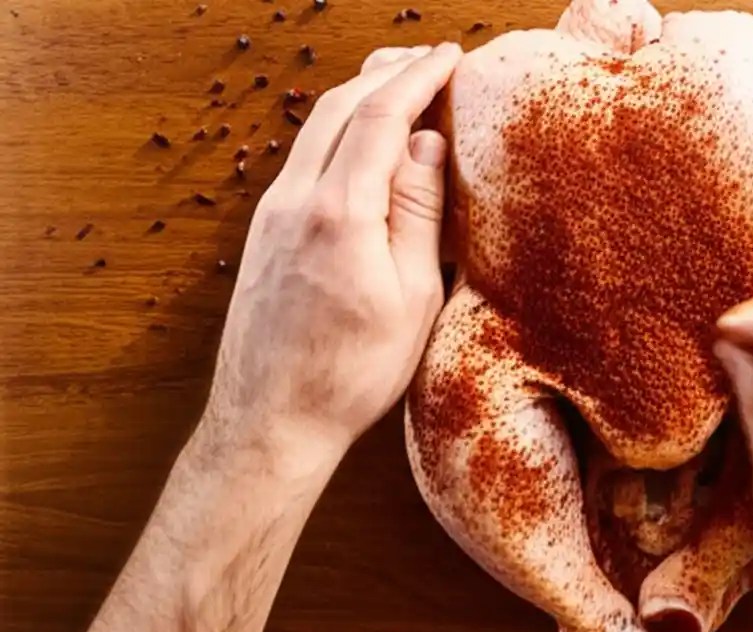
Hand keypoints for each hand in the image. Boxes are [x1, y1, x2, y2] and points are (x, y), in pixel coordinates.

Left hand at [209, 44, 461, 462]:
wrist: (270, 420)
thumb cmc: (350, 374)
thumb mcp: (412, 296)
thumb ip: (418, 211)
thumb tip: (427, 143)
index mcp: (338, 212)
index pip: (381, 116)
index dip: (418, 76)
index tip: (452, 55)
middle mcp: (295, 200)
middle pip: (340, 106)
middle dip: (387, 71)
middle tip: (429, 57)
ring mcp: (272, 214)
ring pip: (317, 128)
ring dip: (360, 96)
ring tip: (400, 84)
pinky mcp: (265, 233)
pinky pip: (305, 158)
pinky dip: (339, 130)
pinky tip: (362, 140)